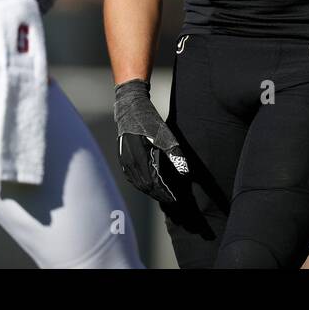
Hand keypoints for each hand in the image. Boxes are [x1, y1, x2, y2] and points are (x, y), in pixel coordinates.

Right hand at [113, 79, 188, 202]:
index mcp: (141, 157)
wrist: (131, 109)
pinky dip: (141, 184)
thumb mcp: (166, 136)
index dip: (165, 192)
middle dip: (159, 195)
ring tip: (162, 195)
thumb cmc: (150, 121)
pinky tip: (149, 186)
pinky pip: (132, 178)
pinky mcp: (122, 158)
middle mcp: (130, 162)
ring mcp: (124, 161)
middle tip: (171, 200)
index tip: (175, 197)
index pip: (153, 183)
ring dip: (150, 191)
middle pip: (145, 186)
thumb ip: (175, 155)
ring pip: (138, 184)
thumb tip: (185, 173)